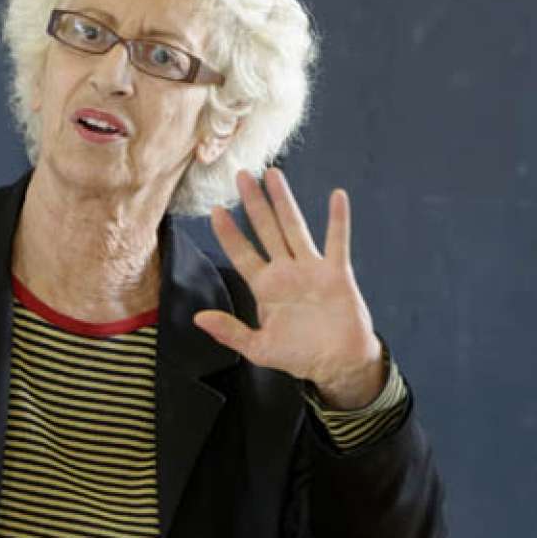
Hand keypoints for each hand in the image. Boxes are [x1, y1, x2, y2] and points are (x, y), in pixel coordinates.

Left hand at [196, 168, 385, 408]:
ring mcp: (311, 269)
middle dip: (253, 203)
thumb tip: (198, 318)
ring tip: (273, 174)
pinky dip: (338, 220)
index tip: (214, 210)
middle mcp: (285, 271)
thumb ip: (230, 332)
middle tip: (241, 176)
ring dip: (284, 201)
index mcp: (265, 287)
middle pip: (265, 230)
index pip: (241, 253)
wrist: (338, 364)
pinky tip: (337, 196)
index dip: (228, 233)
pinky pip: (337, 242)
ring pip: (294, 227)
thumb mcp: (258, 348)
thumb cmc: (298, 355)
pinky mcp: (337, 273)